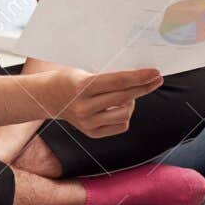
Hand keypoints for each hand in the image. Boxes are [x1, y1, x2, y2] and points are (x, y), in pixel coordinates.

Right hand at [44, 67, 163, 138]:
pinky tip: (117, 106)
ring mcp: (88, 123)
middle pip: (125, 97)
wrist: (47, 97)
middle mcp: (84, 107)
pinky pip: (121, 125)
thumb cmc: (70, 79)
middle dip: (144, 87)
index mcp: (82, 86)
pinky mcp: (92, 133)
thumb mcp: (84, 71)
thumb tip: (139, 77)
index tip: (155, 72)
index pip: (118, 81)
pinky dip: (124, 115)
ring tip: (125, 95)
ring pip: (126, 114)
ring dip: (132, 103)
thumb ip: (108, 76)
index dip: (139, 77)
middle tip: (156, 79)